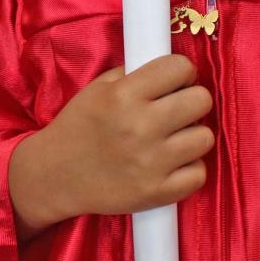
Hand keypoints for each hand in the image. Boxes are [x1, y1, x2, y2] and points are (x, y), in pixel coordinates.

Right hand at [8, 54, 213, 237]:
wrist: (54, 176)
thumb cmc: (80, 126)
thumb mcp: (99, 88)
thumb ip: (136, 74)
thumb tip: (175, 69)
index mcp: (123, 95)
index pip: (180, 67)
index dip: (181, 72)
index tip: (173, 82)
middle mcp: (140, 126)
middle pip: (201, 100)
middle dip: (191, 100)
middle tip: (175, 109)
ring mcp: (150, 163)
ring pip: (205, 137)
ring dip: (191, 135)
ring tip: (172, 138)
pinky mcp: (156, 193)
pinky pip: (199, 173)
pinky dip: (189, 168)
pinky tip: (171, 164)